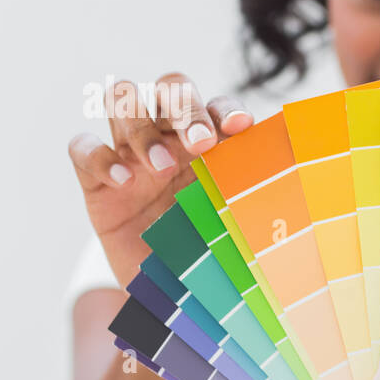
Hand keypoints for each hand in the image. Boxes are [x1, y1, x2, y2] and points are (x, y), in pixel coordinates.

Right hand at [66, 73, 252, 285]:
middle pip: (169, 87)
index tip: (239, 128)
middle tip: (198, 145)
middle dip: (183, 107)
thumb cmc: (209, 248)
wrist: (170, 292)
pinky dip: (100, 157)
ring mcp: (130, 153)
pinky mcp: (96, 180)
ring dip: (141, 126)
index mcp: (208, 141)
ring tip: (160, 166)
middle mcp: (169, 136)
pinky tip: (123, 181)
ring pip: (122, 100)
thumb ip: (259, 185)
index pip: (215, 105)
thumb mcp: (238, 218)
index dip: (224, 109)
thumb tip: (296, 154)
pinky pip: (83, 147)